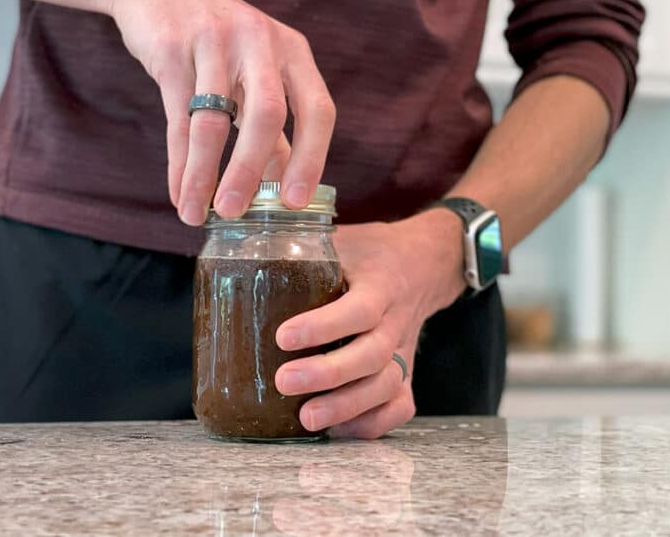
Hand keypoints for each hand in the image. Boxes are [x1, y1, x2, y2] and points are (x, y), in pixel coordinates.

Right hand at [109, 0, 334, 224]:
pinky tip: (179, 192)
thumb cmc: (216, 41)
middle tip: (236, 213)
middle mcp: (260, 43)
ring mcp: (215, 43)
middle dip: (252, 171)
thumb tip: (285, 185)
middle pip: (267, 115)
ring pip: (213, 120)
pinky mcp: (172, 50)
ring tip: (196, 214)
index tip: (295, 202)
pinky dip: (178, 162)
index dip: (311, 158)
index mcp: (292, 51)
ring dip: (205, 174)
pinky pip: (177, 117)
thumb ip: (273, 126)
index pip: (317, 109)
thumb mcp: (256, 70)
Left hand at [274, 209, 464, 437]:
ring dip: (347, 406)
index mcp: (380, 284)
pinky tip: (338, 429)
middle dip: (329, 374)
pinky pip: (399, 405)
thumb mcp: (343, 240)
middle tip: (284, 382)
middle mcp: (395, 321)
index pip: (359, 309)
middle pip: (372, 355)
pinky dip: (372, 423)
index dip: (324, 326)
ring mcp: (405, 349)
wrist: (425, 263)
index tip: (284, 337)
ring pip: (387, 386)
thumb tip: (244, 257)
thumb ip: (304, 250)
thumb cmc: (370, 252)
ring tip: (307, 419)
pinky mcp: (407, 371)